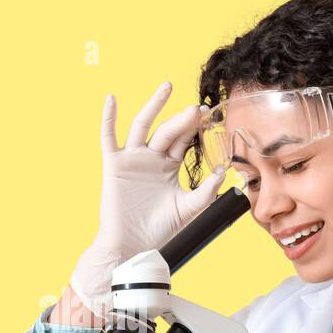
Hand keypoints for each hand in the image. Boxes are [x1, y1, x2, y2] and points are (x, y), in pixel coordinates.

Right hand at [69, 81, 227, 321]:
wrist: (133, 246)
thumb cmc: (160, 230)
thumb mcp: (188, 209)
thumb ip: (205, 191)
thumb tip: (224, 172)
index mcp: (169, 166)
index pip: (184, 140)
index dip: (195, 126)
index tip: (209, 113)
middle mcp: (152, 159)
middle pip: (168, 131)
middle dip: (182, 119)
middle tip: (197, 109)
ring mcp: (132, 159)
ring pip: (143, 126)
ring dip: (154, 106)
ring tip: (167, 87)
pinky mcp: (114, 165)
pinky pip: (108, 137)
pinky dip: (109, 118)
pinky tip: (112, 100)